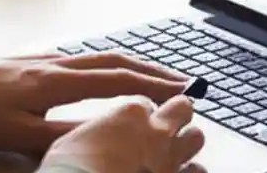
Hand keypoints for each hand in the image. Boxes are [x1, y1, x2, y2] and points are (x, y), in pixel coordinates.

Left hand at [0, 53, 189, 155]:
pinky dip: (111, 64)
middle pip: (117, 62)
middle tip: (183, 81)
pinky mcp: (36, 61)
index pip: (118, 81)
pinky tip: (110, 72)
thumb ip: (61, 136)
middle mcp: (57, 63)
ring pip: (101, 57)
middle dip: (154, 70)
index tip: (181, 91)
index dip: (153, 87)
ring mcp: (47, 59)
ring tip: (156, 75)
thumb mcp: (18, 135)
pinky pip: (85, 58)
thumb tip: (100, 137)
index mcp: (57, 81)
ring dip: (135, 64)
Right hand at [42, 96, 205, 172]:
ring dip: (185, 141)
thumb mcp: (69, 142)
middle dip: (175, 112)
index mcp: (130, 114)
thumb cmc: (70, 171)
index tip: (135, 118)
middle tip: (165, 123)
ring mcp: (172, 158)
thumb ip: (92, 132)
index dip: (140, 111)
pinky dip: (189, 171)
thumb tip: (94, 134)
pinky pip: (197, 171)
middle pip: (182, 107)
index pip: (144, 101)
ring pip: (196, 137)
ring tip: (173, 150)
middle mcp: (157, 131)